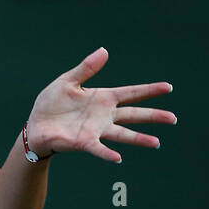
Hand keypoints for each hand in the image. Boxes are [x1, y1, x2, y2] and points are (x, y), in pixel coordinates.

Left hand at [26, 47, 174, 162]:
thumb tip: (105, 51)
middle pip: (133, 115)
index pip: (131, 93)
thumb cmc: (51, 103)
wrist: (35, 124)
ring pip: (122, 134)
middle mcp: (104, 116)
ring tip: (156, 143)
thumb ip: (86, 68)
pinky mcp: (83, 142)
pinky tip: (118, 158)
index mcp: (102, 98)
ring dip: (138, 139)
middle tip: (173, 118)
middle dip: (153, 116)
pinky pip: (98, 148)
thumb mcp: (67, 81)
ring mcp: (96, 130)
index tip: (168, 87)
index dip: (149, 90)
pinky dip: (107, 153)